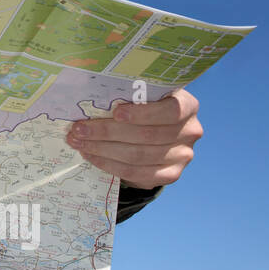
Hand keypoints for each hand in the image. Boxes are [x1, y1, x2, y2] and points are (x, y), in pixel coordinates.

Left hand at [64, 88, 202, 189]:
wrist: (153, 135)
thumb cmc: (142, 107)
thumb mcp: (142, 95)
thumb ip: (128, 94)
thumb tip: (88, 94)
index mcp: (187, 105)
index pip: (170, 111)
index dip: (143, 113)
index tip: (116, 112)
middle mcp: (190, 131)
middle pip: (147, 135)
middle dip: (107, 132)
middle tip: (78, 129)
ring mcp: (182, 155)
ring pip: (138, 155)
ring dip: (102, 149)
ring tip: (78, 141)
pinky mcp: (170, 174)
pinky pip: (136, 173)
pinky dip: (109, 164)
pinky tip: (91, 155)